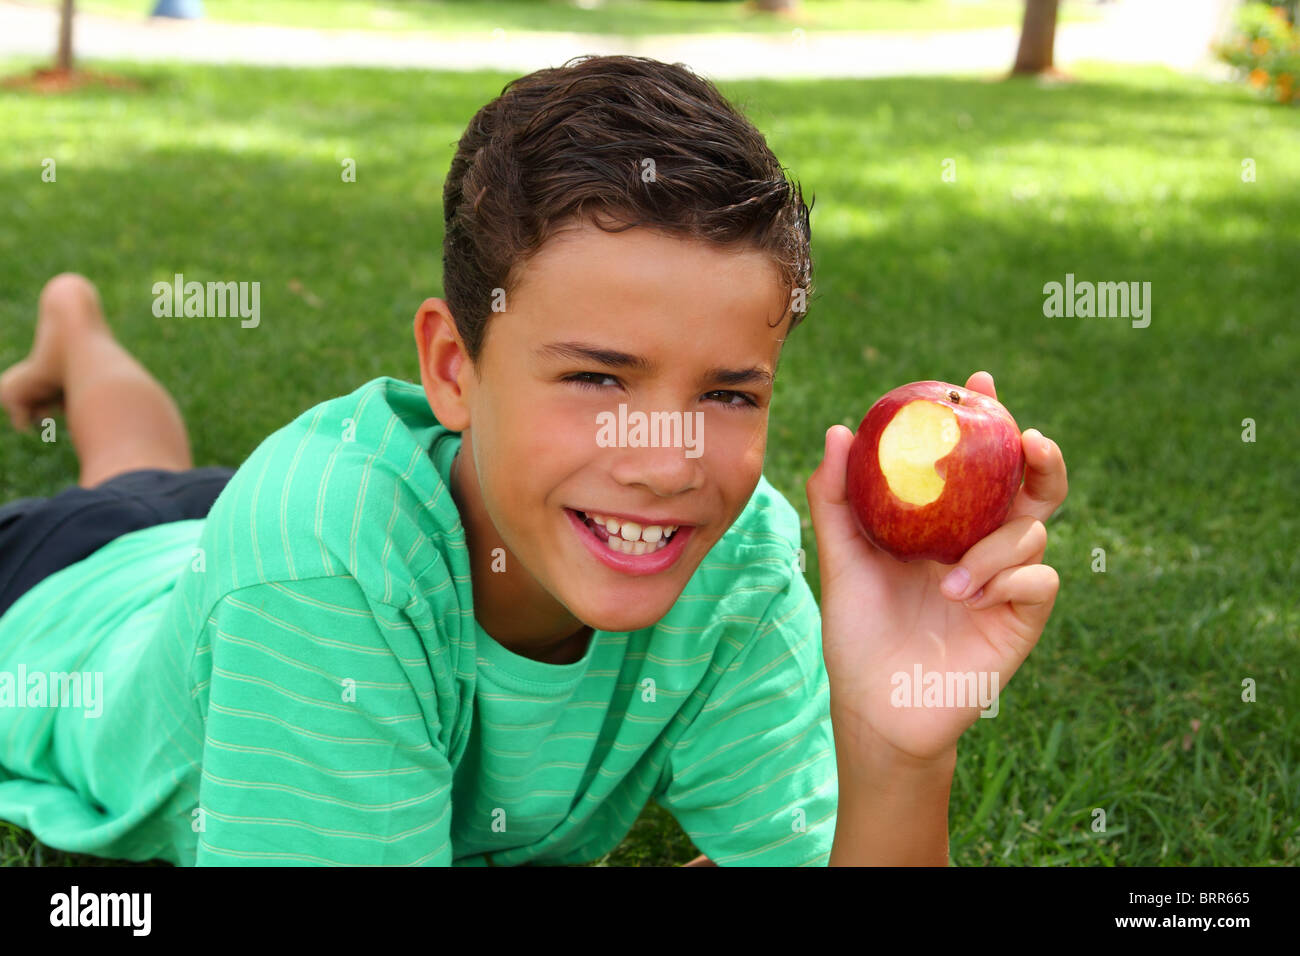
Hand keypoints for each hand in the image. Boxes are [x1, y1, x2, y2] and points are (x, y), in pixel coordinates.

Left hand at [805, 371, 1067, 763]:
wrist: (874, 705)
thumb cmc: (858, 630)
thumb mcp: (840, 557)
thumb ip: (836, 498)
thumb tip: (838, 430)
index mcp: (948, 524)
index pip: (979, 463)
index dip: (987, 419)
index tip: (977, 383)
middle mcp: (984, 545)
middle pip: (1035, 485)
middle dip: (1041, 454)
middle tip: (1026, 437)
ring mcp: (1006, 582)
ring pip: (1034, 530)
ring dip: (995, 546)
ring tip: (950, 579)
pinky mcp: (1021, 620)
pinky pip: (1038, 580)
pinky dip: (1007, 580)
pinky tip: (966, 598)